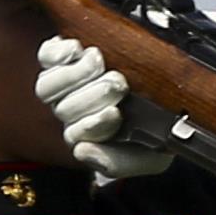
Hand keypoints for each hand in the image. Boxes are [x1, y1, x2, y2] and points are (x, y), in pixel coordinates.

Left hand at [36, 36, 177, 185]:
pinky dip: (59, 52)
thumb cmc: (157, 129)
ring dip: (76, 74)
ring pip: (47, 87)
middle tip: (121, 85)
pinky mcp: (58, 57)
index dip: (94, 125)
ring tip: (100, 63)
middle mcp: (72, 111)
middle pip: (64, 110)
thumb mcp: (150, 157)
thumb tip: (82, 151)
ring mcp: (63, 84)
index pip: (76, 137)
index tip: (116, 114)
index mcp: (89, 137)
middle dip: (95, 96)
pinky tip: (78, 50)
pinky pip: (45, 56)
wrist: (170, 100)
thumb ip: (118, 164)